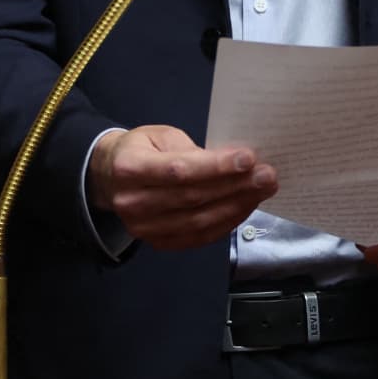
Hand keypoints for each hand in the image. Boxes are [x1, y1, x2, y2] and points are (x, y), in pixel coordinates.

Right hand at [87, 125, 277, 250]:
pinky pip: (198, 237)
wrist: (109, 177)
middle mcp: (132, 202)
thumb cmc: (141, 149)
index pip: (179, 170)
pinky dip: (225, 223)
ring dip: (236, 206)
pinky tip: (244, 207)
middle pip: (192, 198)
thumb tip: (233, 165)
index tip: (249, 159)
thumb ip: (192, 151)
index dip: (216, 167)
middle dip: (235, 186)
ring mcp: (143, 228)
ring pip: (198, 221)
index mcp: (129, 167)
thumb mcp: (161, 136)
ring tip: (262, 191)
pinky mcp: (156, 242)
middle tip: (268, 176)